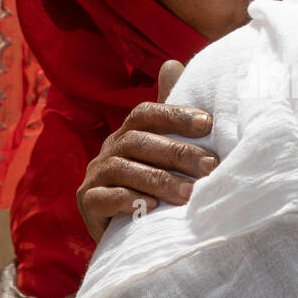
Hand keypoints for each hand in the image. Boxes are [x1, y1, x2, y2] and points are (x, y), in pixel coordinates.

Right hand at [76, 59, 217, 242]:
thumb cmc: (152, 187)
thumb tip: (172, 62)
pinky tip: (152, 206)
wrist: (129, 235)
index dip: (174, 115)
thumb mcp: (164, 152)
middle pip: (138, 141)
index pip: (146, 114)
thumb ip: (169, 115)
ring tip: (190, 194)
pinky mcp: (87, 204)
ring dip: (159, 180)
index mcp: (127, 134)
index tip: (208, 123)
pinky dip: (128, 200)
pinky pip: (103, 198)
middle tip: (211, 167)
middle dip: (177, 153)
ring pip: (123, 169)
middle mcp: (108, 150)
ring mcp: (94, 177)